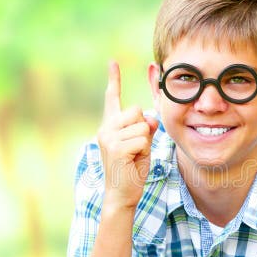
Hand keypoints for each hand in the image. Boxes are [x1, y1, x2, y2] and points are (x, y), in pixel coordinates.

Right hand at [97, 61, 158, 208]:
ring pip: (142, 127)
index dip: (114, 79)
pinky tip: (132, 161)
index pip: (113, 98)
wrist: (122, 195)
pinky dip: (143, 151)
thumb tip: (150, 118)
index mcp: (110, 125)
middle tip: (135, 149)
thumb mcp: (142, 144)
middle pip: (136, 111)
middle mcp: (105, 128)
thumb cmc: (132, 170)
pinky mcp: (115, 148)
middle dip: (143, 129)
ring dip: (145, 143)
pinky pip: (142, 140)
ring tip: (133, 157)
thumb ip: (145, 128)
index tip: (113, 61)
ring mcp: (108, 138)